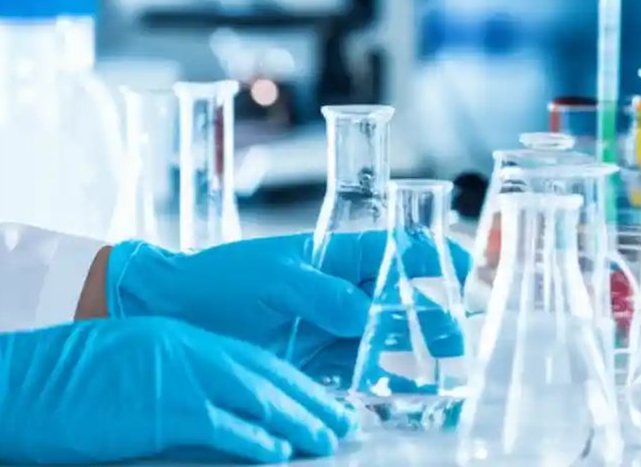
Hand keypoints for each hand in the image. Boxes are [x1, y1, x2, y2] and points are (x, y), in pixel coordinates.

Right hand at [0, 317, 356, 464]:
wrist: (8, 378)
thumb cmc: (55, 379)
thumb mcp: (124, 365)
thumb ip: (169, 376)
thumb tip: (207, 411)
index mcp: (176, 337)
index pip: (248, 358)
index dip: (287, 379)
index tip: (316, 397)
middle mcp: (185, 347)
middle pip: (264, 373)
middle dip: (307, 398)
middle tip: (342, 420)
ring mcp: (175, 374)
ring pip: (255, 395)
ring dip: (298, 418)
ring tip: (329, 436)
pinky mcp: (162, 406)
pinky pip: (223, 424)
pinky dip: (256, 438)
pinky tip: (281, 451)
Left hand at [105, 231, 470, 380]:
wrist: (173, 314)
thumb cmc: (219, 281)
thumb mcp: (273, 278)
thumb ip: (322, 294)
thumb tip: (367, 314)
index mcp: (337, 255)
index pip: (399, 249)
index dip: (436, 257)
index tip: (467, 270)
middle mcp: (343, 290)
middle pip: (405, 299)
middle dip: (436, 316)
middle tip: (455, 339)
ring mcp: (333, 327)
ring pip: (389, 337)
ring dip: (417, 352)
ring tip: (442, 371)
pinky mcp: (318, 361)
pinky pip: (362, 370)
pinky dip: (384, 380)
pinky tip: (403, 391)